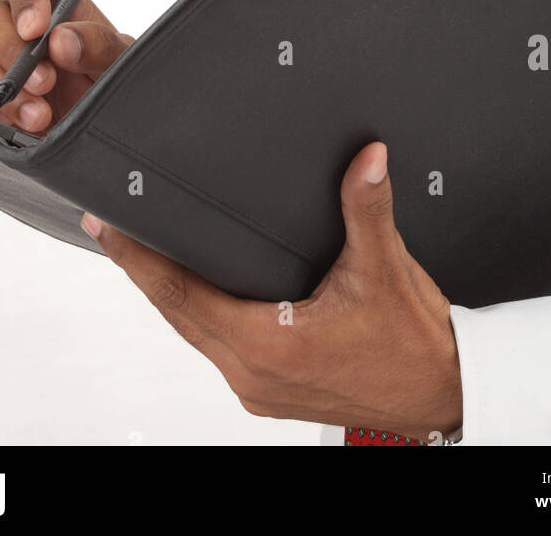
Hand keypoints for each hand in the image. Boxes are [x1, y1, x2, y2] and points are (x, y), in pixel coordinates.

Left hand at [81, 142, 462, 440]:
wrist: (444, 391)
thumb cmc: (414, 344)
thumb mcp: (386, 269)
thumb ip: (368, 207)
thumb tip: (365, 158)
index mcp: (270, 345)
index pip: (181, 295)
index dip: (139, 260)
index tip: (106, 229)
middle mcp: (254, 373)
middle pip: (177, 315)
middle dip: (143, 271)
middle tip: (111, 229)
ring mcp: (260, 386)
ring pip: (194, 333)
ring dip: (169, 294)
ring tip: (144, 252)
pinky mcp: (271, 388)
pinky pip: (218, 345)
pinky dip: (199, 313)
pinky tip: (198, 288)